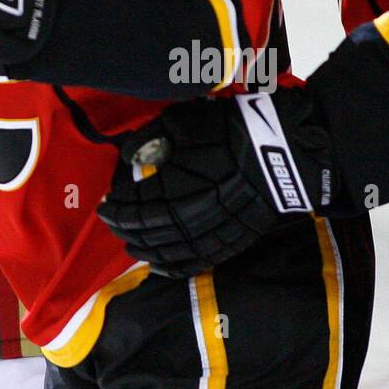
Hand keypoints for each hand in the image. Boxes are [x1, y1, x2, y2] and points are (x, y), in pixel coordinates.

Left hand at [97, 88, 336, 277]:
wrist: (284, 151)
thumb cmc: (230, 131)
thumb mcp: (184, 121)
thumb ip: (152, 137)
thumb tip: (129, 154)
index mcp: (171, 189)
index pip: (133, 206)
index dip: (115, 208)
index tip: (104, 205)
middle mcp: (186, 218)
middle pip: (149, 232)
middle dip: (128, 230)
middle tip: (115, 226)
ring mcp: (211, 234)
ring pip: (171, 252)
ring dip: (148, 251)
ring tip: (134, 248)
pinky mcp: (232, 241)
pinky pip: (198, 260)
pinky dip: (177, 266)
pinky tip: (165, 267)